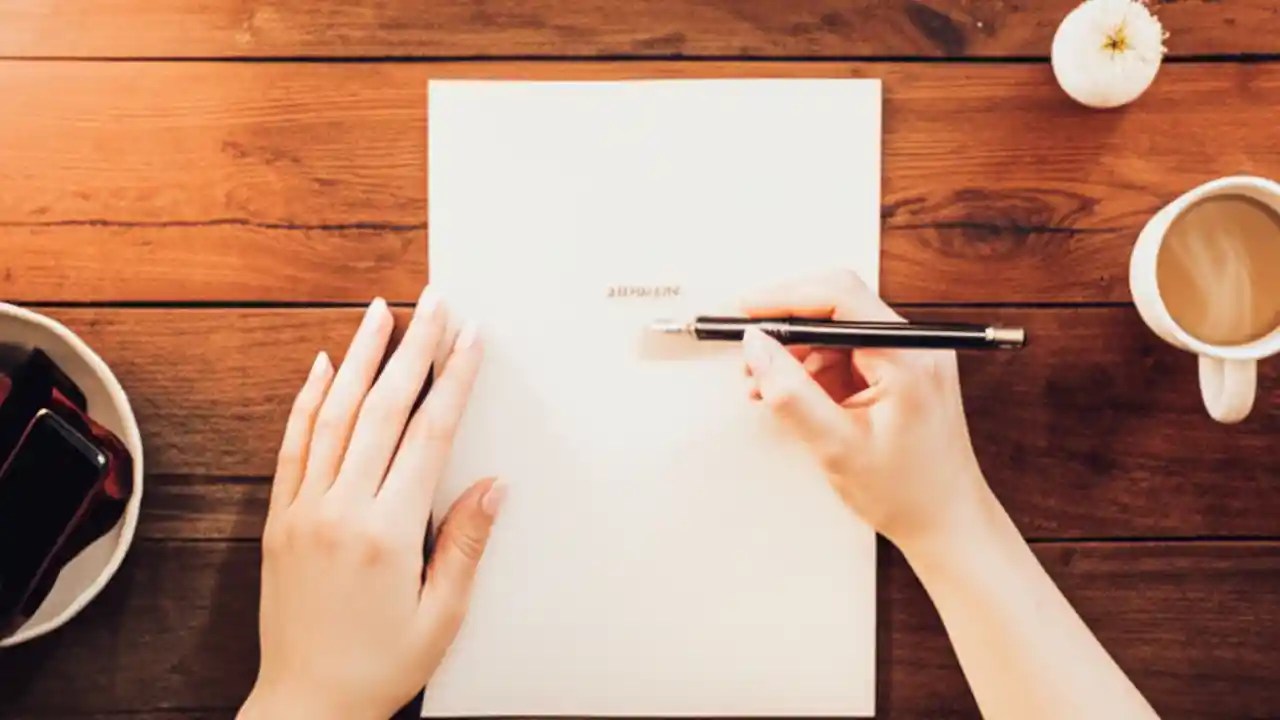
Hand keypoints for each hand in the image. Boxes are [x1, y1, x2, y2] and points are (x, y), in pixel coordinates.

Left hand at [239, 291, 504, 719]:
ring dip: (361, 356)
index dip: (453, 379)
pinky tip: (323, 365)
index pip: (428, 434)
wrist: (307, 704)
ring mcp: (304, 509)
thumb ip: (467, 544)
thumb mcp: (441, 614)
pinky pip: (292, 444)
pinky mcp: (280, 518)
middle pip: (382, 408)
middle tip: (435, 303)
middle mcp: (341, 509)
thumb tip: (494, 487)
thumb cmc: (379, 666)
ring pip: (333, 414)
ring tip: (380, 312)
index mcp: (388, 532)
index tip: (471, 339)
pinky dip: (307, 399)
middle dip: (414, 348)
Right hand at [739, 270, 993, 554]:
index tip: (746, 311)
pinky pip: (849, 354)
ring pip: (838, 332)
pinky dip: (816, 370)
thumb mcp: (836, 446)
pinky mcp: (903, 372)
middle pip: (838, 306)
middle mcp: (916, 347)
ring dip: (797, 353)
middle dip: (787, 327)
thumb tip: (755, 346)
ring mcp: (912, 358)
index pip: (840, 297)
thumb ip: (790, 393)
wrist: (948, 524)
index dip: (785, 297)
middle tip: (750, 356)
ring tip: (765, 387)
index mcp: (908, 358)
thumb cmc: (907, 494)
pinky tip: (793, 395)